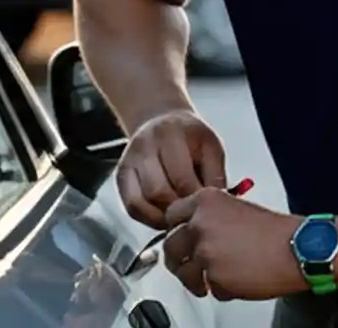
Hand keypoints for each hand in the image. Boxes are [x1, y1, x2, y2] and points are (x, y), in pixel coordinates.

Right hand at [116, 108, 226, 228]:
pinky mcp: (121, 176)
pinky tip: (164, 217)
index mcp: (170, 135)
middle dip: (177, 210)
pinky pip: (131, 206)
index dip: (195, 200)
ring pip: (141, 202)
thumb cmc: (190, 136)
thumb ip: (215, 175)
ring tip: (179, 218)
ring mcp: (129, 161)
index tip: (206, 210)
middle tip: (192, 217)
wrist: (161, 119)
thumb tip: (216, 206)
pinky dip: (148, 218)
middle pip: (158, 192)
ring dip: (162, 217)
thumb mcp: (210, 147)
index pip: (181, 178)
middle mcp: (144, 146)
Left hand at [162, 187, 305, 300]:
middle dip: (178, 260)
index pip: (171, 214)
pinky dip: (219, 289)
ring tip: (212, 281)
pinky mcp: (214, 275)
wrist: (298, 248)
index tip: (179, 238)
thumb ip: (210, 217)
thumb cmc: (276, 231)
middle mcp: (201, 223)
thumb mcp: (237, 208)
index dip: (176, 230)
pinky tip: (236, 281)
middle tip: (186, 266)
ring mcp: (205, 250)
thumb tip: (194, 232)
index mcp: (206, 201)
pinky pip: (208, 287)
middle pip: (170, 245)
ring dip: (196, 280)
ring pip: (184, 272)